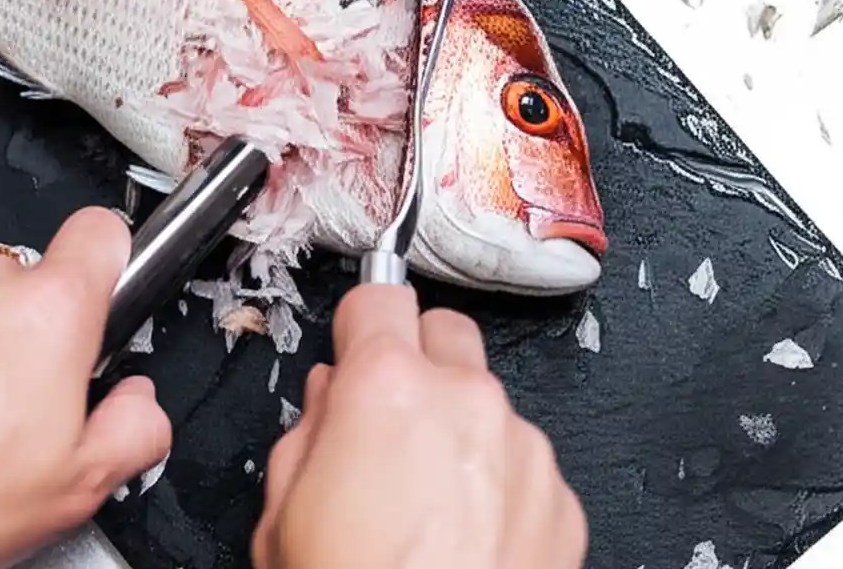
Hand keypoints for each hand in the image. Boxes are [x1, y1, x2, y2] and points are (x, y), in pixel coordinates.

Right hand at [252, 285, 587, 568]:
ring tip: (426, 507)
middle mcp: (468, 403)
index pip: (381, 299)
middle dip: (416, 361)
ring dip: (460, 431)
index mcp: (388, 391)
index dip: (361, 320)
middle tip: (389, 418)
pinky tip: (467, 542)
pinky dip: (499, 486)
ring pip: (489, 404)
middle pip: (446, 333)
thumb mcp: (281, 515)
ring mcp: (524, 450)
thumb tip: (333, 400)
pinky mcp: (561, 500)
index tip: (358, 338)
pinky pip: (525, 464)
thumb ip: (309, 431)